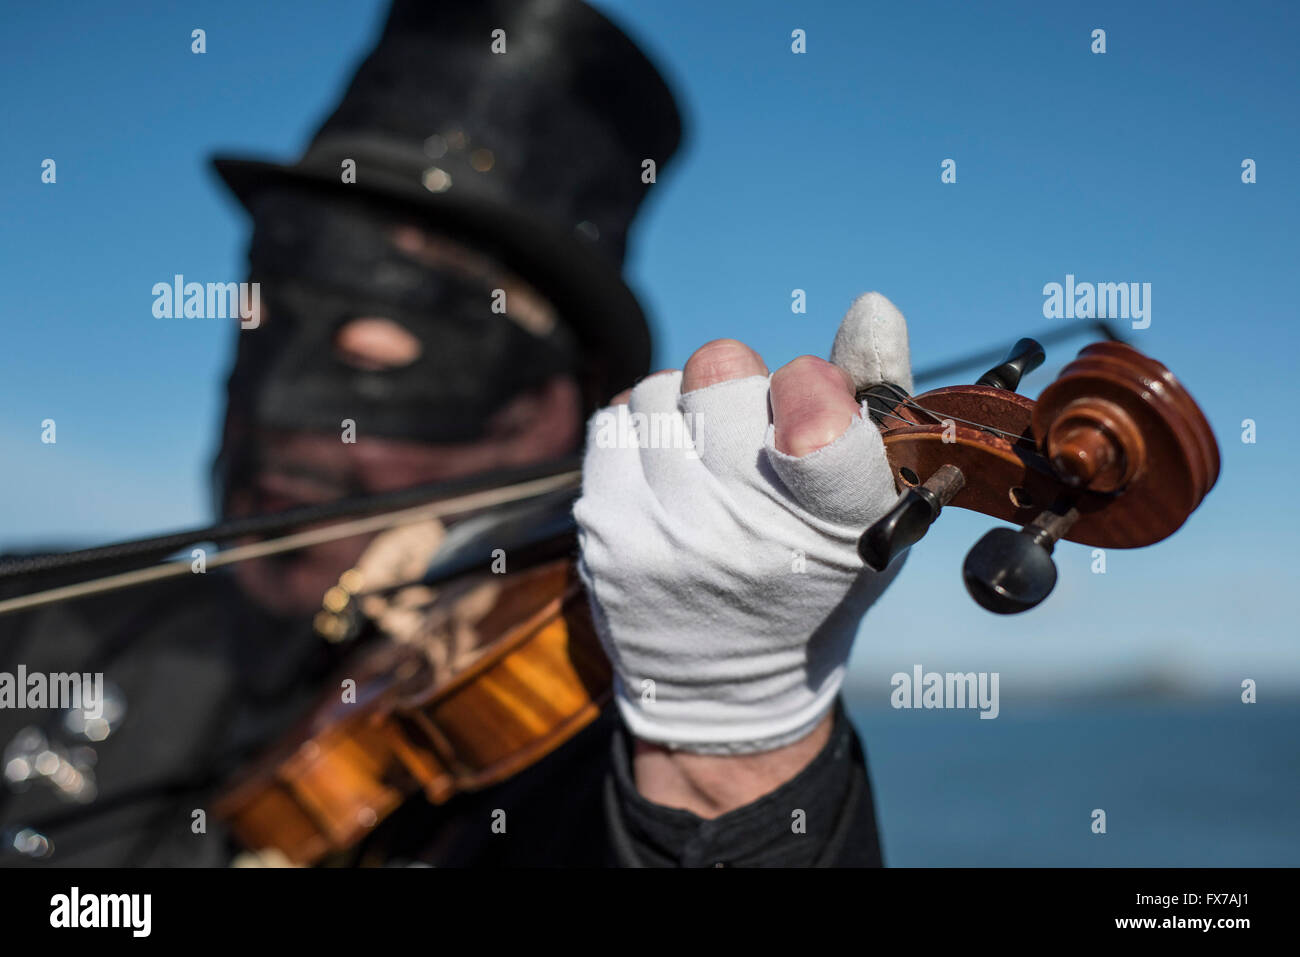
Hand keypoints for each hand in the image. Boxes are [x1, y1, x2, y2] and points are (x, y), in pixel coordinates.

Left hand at [574, 293, 913, 769]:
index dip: (809, 388)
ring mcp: (663, 531)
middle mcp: (743, 531)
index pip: (816, 415)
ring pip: (661, 388)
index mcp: (835, 527)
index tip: (805, 408)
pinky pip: (613, 422)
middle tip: (746, 434)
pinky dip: (640, 437)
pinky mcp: (604, 531)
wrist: (725, 688)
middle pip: (721, 367)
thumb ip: (877, 400)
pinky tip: (664, 479)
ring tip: (704, 465)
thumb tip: (871, 304)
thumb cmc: (812, 579)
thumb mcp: (870, 506)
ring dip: (683, 411)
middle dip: (736, 386)